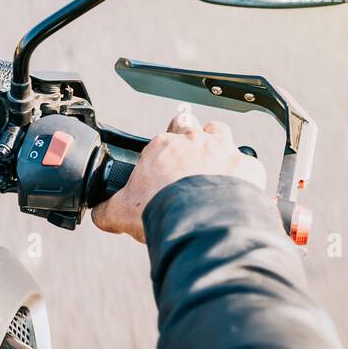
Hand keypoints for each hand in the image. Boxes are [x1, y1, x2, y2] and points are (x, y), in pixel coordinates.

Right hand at [91, 109, 266, 242]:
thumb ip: (107, 210)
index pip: (161, 138)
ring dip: (217, 143)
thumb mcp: (121, 212)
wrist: (200, 223)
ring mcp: (223, 150)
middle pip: (190, 125)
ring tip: (214, 164)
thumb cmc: (161, 211)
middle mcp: (193, 141)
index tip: (162, 169)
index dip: (162, 152)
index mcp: (162, 147)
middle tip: (188, 158)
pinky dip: (244, 175)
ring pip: (220, 131)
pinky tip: (239, 190)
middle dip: (189, 136)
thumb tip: (99, 214)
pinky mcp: (247, 166)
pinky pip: (248, 163)